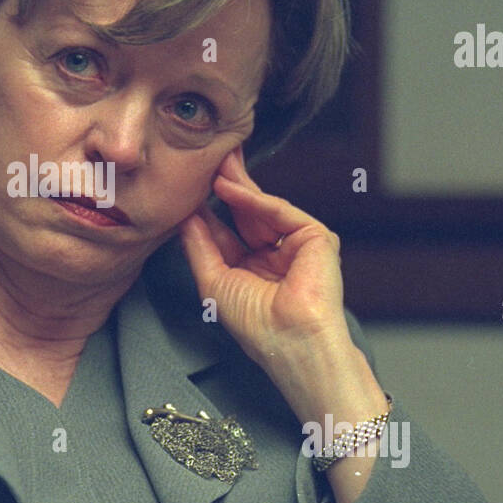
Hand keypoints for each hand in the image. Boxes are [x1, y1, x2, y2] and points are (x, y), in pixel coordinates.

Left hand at [178, 146, 378, 424]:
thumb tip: (185, 213)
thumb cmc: (257, 326)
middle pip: (244, 212)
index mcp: (251, 268)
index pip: (225, 229)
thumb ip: (199, 244)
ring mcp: (297, 245)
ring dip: (236, 184)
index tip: (187, 182)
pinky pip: (280, 212)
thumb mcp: (213, 280)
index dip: (206, 206)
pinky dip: (254, 199)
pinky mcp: (317, 238)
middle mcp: (274, 254)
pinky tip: (230, 188)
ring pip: (261, 207)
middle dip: (224, 185)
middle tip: (205, 157)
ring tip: (213, 165)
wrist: (293, 344)